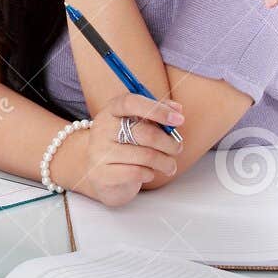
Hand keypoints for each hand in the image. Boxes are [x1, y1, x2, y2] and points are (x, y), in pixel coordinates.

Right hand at [57, 92, 185, 207]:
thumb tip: (177, 109)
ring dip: (165, 162)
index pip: (131, 102)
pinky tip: (149, 173)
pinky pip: (137, 172)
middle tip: (177, 148)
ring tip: (169, 165)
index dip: (157, 109)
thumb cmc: (125, 146)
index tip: (179, 119)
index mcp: (111, 111)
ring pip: (145, 155)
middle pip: (144, 133)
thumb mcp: (139, 125)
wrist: (101, 174)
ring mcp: (99, 151)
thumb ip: (157, 113)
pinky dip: (150, 174)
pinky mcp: (101, 173)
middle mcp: (102, 128)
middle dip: (169, 143)